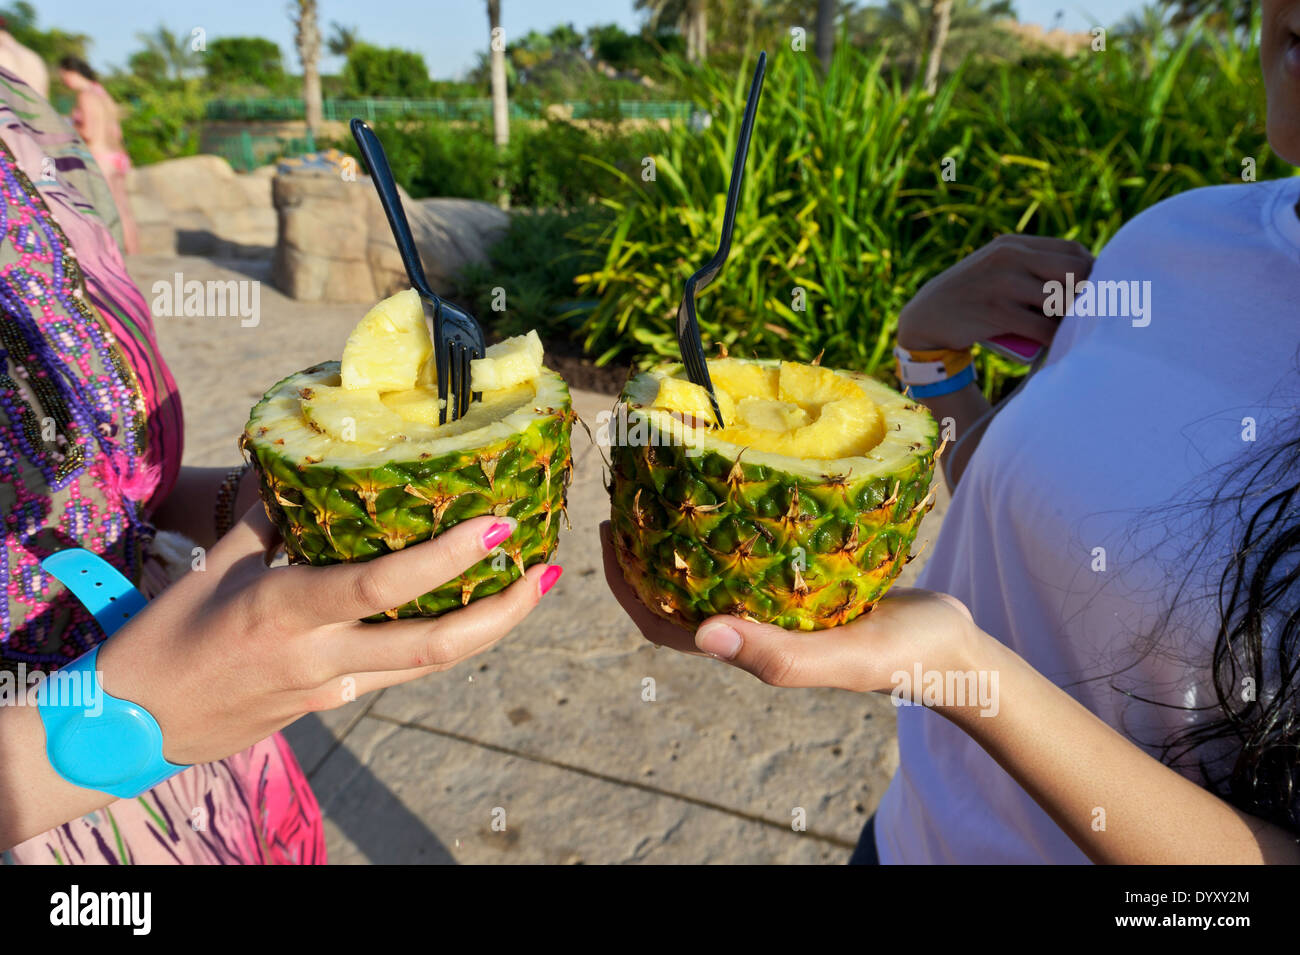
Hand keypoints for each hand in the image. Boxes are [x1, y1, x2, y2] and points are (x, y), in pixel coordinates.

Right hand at [99, 509, 557, 766]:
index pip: (380, 587)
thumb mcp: (213, 568)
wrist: (130, 727)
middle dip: (502, 612)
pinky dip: (437, 641)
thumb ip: (264, 518)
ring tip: (530, 589)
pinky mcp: (331, 704)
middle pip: (433, 647)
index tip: (497, 527)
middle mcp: (319, 656)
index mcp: (284, 612)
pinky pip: (397, 672)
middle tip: (548, 571)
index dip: (445, 559)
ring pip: (427, 666)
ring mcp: (330, 688)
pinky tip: (466, 612)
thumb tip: (292, 466)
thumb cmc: (164, 641)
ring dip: (487, 630)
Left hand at [601, 522, 980, 695]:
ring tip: (667, 481)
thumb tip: (703, 636)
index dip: (624, 585)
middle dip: (642, 547)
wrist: (950, 649)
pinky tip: (734, 488)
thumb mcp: (842, 657)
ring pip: (709, 568)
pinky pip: (748, 552)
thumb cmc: (898, 656)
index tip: (607, 532)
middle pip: (675, 588)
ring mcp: (773, 605)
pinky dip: (729, 523)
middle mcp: (749, 624)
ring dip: (681, 532)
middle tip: (628, 491)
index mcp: (744, 647)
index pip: (661, 621)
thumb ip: (778, 655)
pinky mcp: (800, 582)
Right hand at [896, 234, 1093, 352]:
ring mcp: (1002, 284)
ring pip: (1062, 300)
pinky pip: (1043, 328)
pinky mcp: (997, 312)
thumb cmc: (972, 296)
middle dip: (1087, 294)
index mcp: (1013, 244)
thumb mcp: (996, 268)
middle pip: (1076, 271)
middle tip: (1082, 313)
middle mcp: (1010, 257)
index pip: (1073, 251)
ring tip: (1071, 328)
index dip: (1091, 272)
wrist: (927, 317)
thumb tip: (1085, 276)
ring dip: (1072, 318)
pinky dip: (1055, 338)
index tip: (1090, 293)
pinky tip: (1057, 342)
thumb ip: (1028, 264)